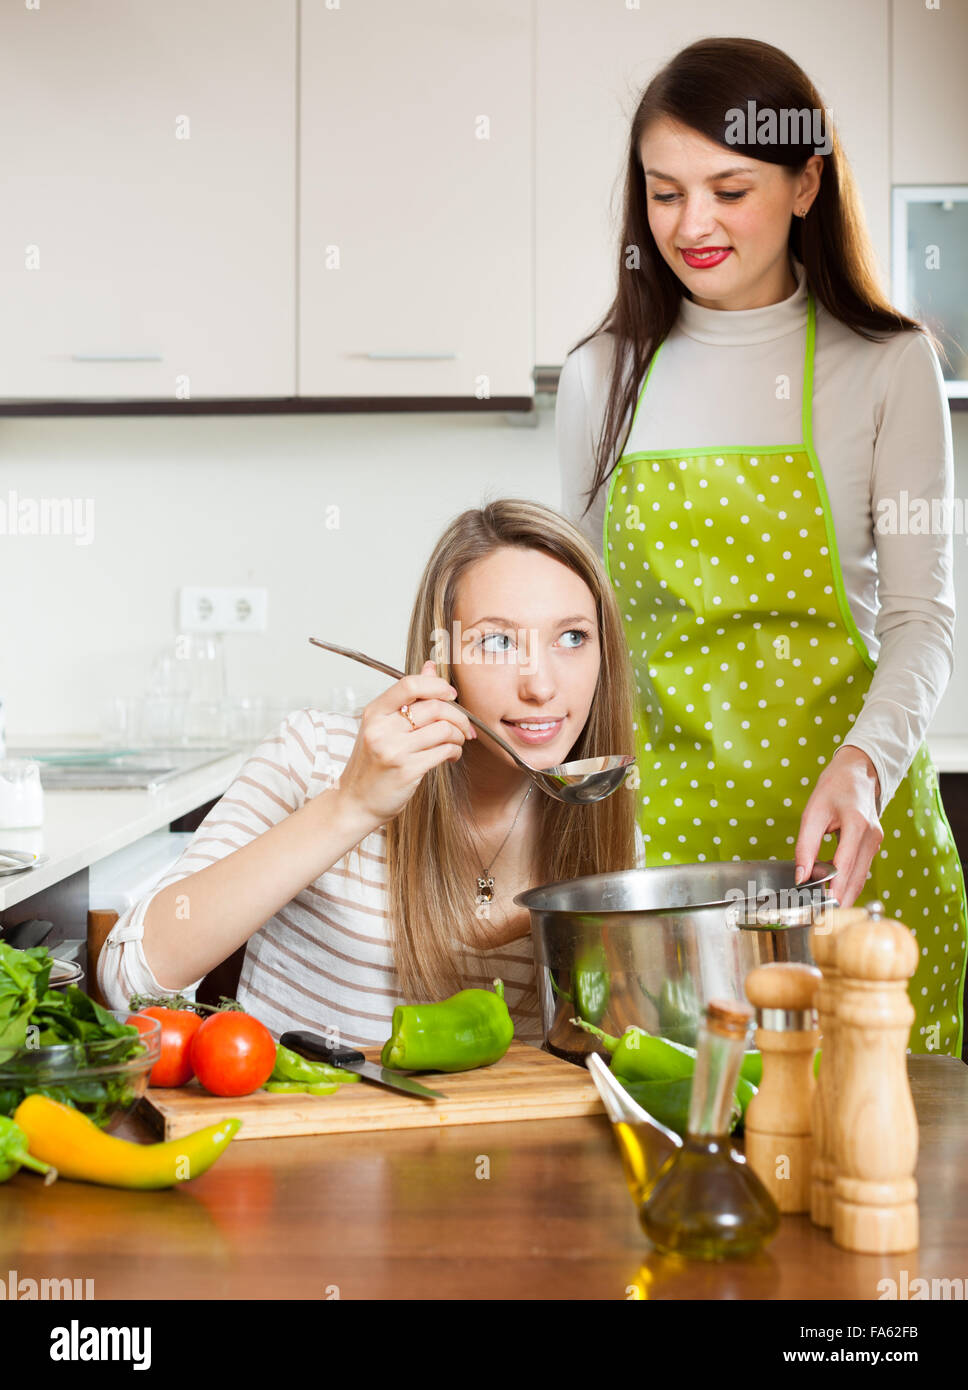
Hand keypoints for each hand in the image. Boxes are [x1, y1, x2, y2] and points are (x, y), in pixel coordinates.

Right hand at [335, 660, 476, 827]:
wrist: (355, 802)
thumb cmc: (371, 764)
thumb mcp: (382, 726)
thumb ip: (407, 697)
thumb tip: (429, 665)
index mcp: (374, 712)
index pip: (410, 684)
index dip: (437, 685)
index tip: (451, 694)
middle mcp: (381, 728)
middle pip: (434, 707)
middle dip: (458, 716)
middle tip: (464, 727)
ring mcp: (393, 749)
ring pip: (444, 729)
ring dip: (458, 736)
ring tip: (456, 743)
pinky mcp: (406, 770)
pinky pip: (444, 751)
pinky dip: (454, 752)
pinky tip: (450, 755)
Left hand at [793, 746, 882, 908]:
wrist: (858, 772)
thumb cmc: (833, 788)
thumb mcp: (813, 813)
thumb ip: (805, 846)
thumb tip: (801, 877)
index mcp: (857, 826)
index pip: (845, 866)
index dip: (835, 889)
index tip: (824, 908)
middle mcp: (872, 836)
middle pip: (856, 877)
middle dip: (840, 898)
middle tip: (823, 919)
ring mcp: (876, 842)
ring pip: (861, 877)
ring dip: (845, 893)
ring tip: (826, 911)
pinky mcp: (874, 845)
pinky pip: (861, 869)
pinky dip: (849, 881)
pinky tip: (833, 891)